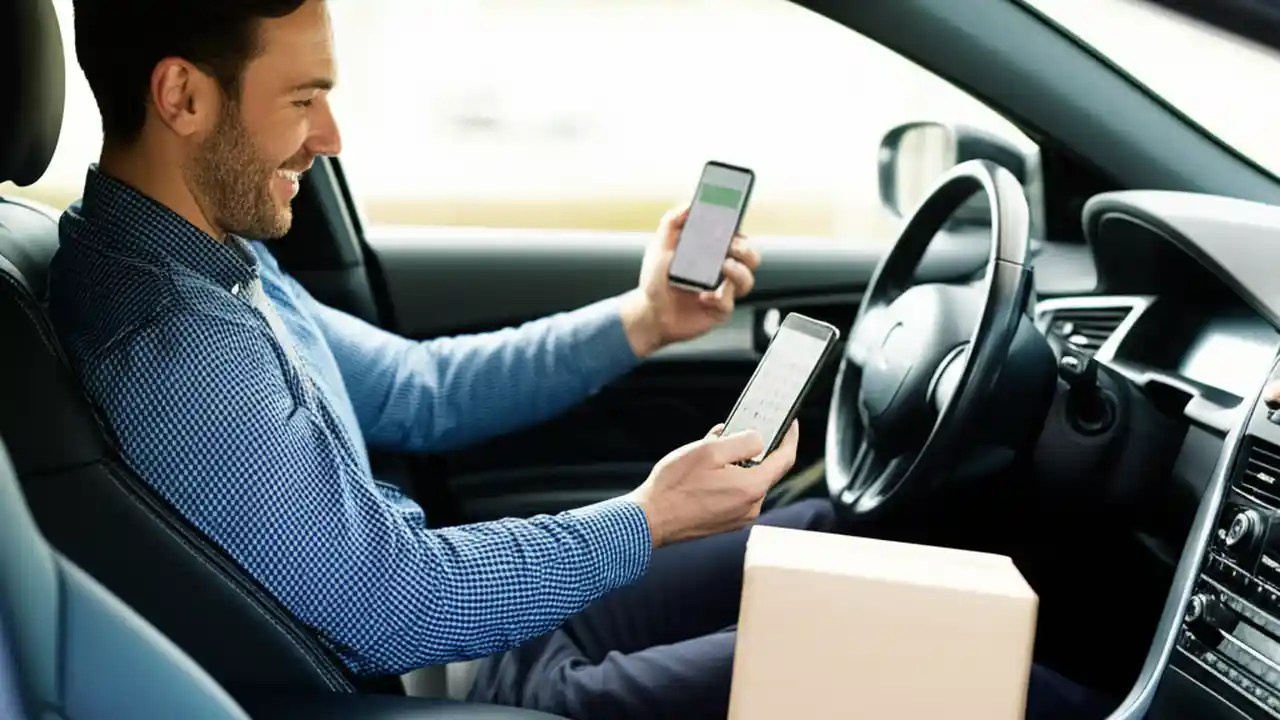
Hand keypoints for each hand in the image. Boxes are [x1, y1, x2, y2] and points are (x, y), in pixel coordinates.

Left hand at [620, 204, 761, 356]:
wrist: (649, 313)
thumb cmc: (656, 281)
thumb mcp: (659, 247)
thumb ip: (671, 222)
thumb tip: (689, 204)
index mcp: (712, 252)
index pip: (736, 236)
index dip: (739, 229)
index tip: (734, 222)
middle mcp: (721, 271)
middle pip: (750, 257)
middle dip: (746, 249)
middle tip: (732, 246)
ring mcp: (722, 291)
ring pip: (747, 280)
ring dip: (739, 272)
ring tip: (724, 267)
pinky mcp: (718, 311)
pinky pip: (729, 304)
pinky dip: (719, 299)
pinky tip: (704, 297)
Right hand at [626, 421, 799, 546]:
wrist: (650, 520)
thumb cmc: (675, 486)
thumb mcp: (709, 450)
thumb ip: (742, 441)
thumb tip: (759, 439)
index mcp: (752, 488)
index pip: (785, 458)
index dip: (790, 437)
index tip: (790, 423)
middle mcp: (751, 506)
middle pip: (764, 469)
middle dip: (751, 449)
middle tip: (732, 433)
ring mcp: (739, 517)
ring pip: (748, 481)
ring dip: (736, 464)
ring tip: (710, 452)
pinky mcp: (726, 522)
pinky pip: (736, 493)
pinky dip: (728, 478)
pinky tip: (705, 471)